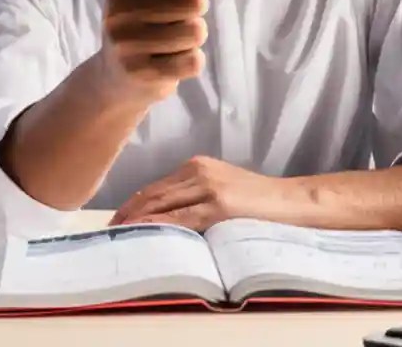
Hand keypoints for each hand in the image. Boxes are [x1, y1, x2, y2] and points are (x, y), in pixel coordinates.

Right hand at [96, 0, 220, 104]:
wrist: (113, 76)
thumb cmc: (141, 23)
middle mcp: (121, 11)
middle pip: (196, 1)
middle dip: (195, 11)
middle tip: (177, 18)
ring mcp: (128, 44)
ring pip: (197, 31)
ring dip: (192, 38)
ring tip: (172, 41)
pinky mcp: (142, 74)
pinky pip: (194, 62)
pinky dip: (190, 61)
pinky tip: (170, 61)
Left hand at [108, 156, 305, 231]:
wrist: (292, 200)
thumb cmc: (258, 200)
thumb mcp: (222, 188)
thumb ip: (194, 196)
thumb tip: (163, 215)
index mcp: (196, 165)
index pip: (155, 186)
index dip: (131, 204)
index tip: (115, 220)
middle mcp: (198, 170)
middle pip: (152, 193)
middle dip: (126, 213)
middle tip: (108, 232)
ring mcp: (209, 186)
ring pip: (161, 203)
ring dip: (136, 220)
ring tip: (119, 236)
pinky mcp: (220, 205)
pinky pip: (181, 218)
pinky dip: (159, 225)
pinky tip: (144, 232)